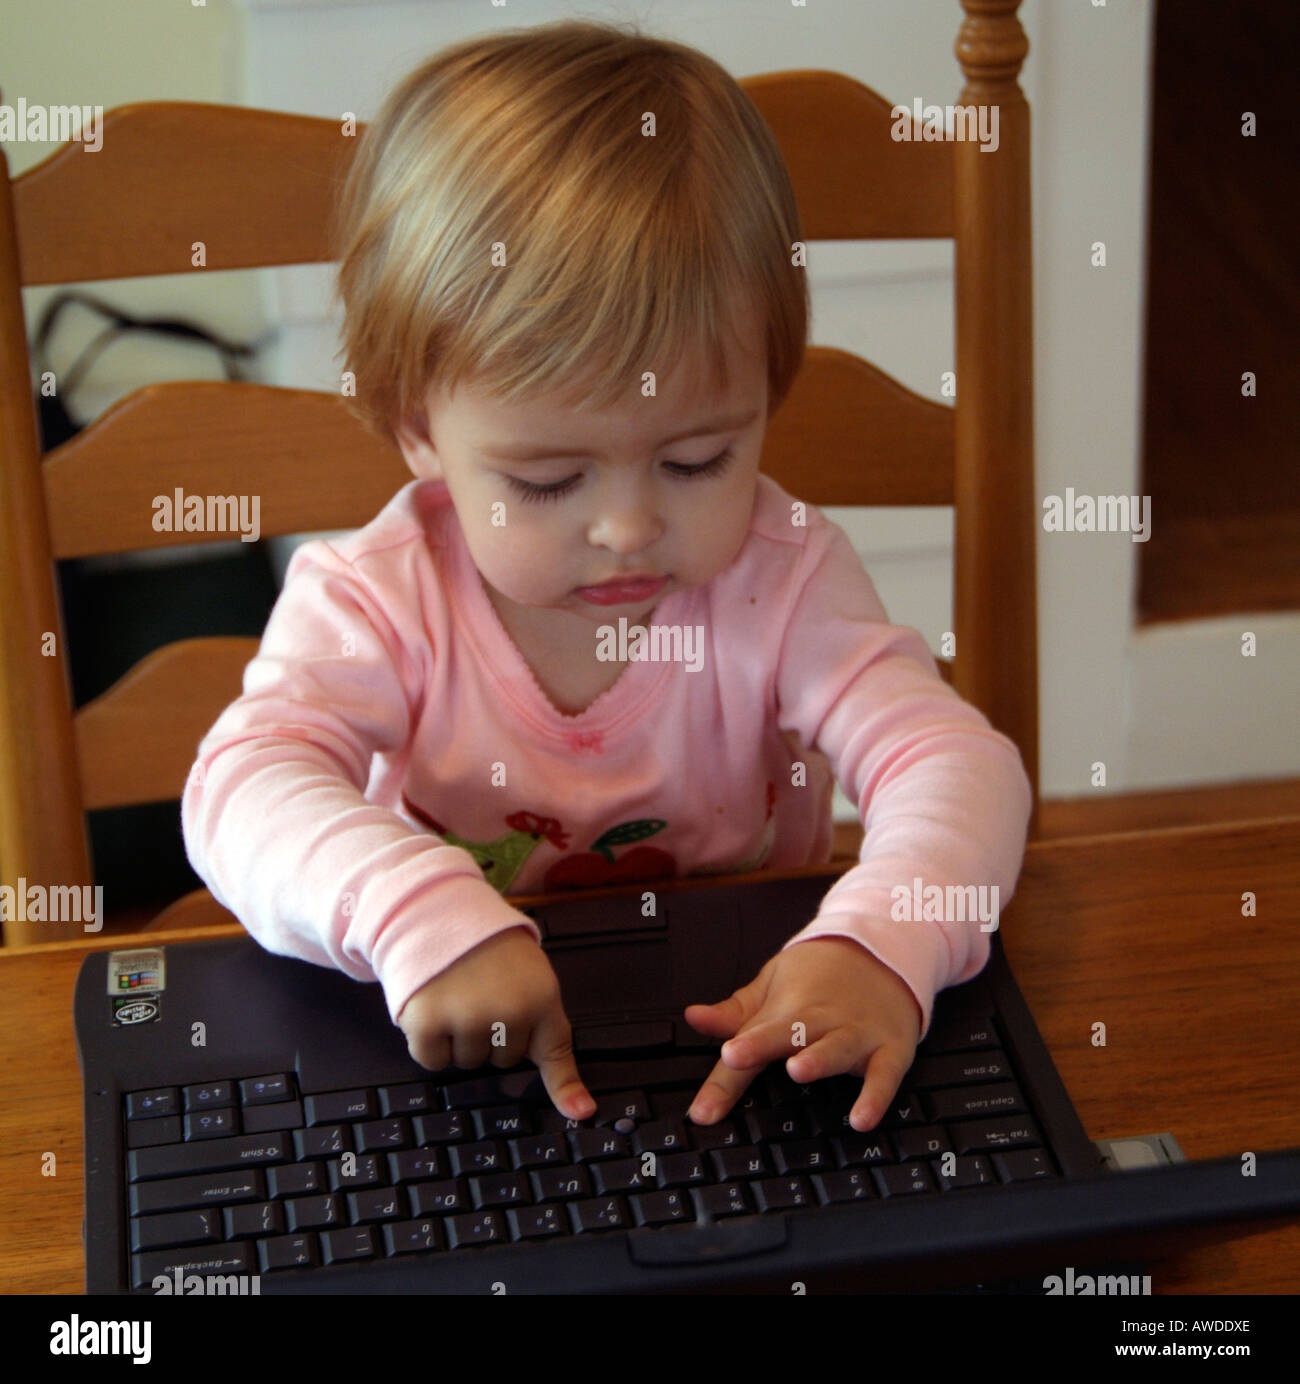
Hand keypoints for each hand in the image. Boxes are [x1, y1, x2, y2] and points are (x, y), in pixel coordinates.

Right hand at [395, 925, 595, 1121]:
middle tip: (481, 995)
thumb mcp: (532, 980)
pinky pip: (432, 1059)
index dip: (567, 1090)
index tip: (580, 1111)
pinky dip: (429, 1040)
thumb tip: (578, 1107)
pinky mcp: (428, 1024)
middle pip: (500, 1061)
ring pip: (466, 1062)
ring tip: (458, 995)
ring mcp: (467, 1020)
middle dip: (489, 1035)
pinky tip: (434, 1005)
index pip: (556, 1053)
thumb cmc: (489, 951)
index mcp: (541, 999)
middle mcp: (508, 1014)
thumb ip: (547, 1035)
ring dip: (458, 1037)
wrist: (440, 915)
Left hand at [683, 937, 922, 1132]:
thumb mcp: (773, 984)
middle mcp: (820, 1021)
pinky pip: (885, 1075)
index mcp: (786, 1009)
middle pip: (788, 1034)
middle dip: (760, 1044)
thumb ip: (735, 1011)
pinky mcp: (891, 1048)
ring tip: (798, 1069)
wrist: (882, 951)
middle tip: (734, 1057)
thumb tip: (692, 1017)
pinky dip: (876, 1096)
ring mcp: (857, 1034)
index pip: (748, 1042)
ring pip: (836, 1047)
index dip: (723, 1076)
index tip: (701, 1108)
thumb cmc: (821, 975)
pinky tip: (862, 1118)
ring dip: (818, 1057)